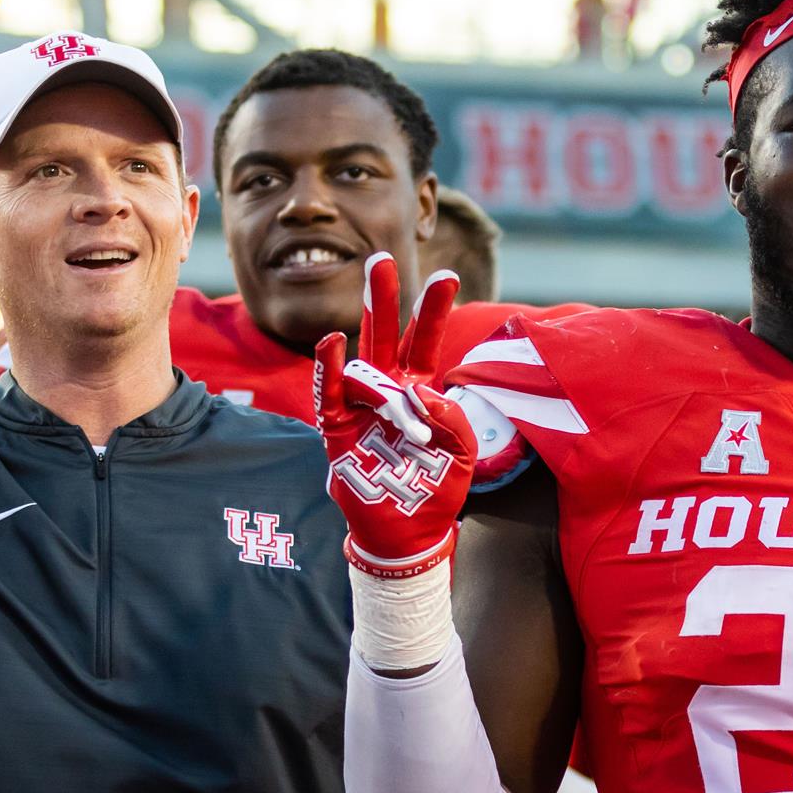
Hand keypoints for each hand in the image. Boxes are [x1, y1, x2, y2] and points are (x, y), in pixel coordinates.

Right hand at [315, 254, 475, 578]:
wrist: (406, 533)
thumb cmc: (438, 491)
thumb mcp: (463, 455)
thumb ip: (452, 419)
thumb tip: (420, 391)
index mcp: (421, 392)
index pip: (425, 342)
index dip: (433, 310)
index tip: (447, 275)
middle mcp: (388, 392)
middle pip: (384, 335)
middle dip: (383, 297)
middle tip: (380, 258)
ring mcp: (360, 410)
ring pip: (362, 366)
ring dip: (373, 355)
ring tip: (389, 354)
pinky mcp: (337, 431)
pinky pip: (329, 394)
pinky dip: (328, 369)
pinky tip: (332, 344)